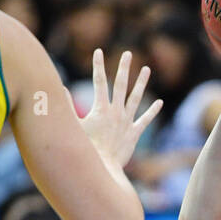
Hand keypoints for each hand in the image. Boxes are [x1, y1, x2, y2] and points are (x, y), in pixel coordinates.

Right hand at [78, 49, 161, 167]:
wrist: (103, 168)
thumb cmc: (85, 149)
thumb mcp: (74, 127)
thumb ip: (67, 107)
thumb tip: (60, 89)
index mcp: (101, 109)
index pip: (99, 82)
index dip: (98, 65)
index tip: (98, 51)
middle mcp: (116, 112)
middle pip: (120, 85)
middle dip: (123, 67)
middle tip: (127, 53)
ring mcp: (127, 122)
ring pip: (136, 98)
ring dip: (141, 82)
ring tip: (146, 69)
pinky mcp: (134, 134)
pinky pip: (145, 120)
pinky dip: (153, 111)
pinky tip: (160, 102)